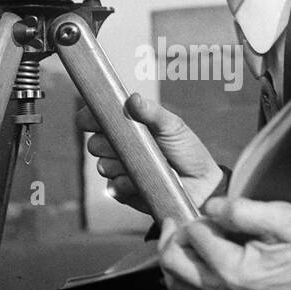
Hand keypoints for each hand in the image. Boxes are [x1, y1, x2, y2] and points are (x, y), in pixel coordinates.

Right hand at [76, 93, 223, 214]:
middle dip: (106, 143)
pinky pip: (114, 186)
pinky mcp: (123, 191)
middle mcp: (118, 148)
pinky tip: (142, 180)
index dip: (89, 118)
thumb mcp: (172, 125)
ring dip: (119, 164)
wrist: (201, 182)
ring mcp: (119, 170)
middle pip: (94, 144)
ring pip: (102, 165)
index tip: (91, 119)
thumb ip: (152, 113)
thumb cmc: (186, 148)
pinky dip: (126, 183)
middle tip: (129, 143)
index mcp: (126, 126)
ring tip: (143, 163)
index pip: (95, 119)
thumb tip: (133, 98)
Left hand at [158, 197, 290, 289]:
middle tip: (181, 219)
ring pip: (179, 286)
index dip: (196, 217)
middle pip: (173, 266)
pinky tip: (201, 259)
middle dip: (172, 238)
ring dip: (176, 258)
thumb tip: (209, 208)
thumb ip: (240, 211)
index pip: (193, 237)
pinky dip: (188, 276)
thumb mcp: (282, 217)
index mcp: (235, 271)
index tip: (207, 209)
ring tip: (188, 237)